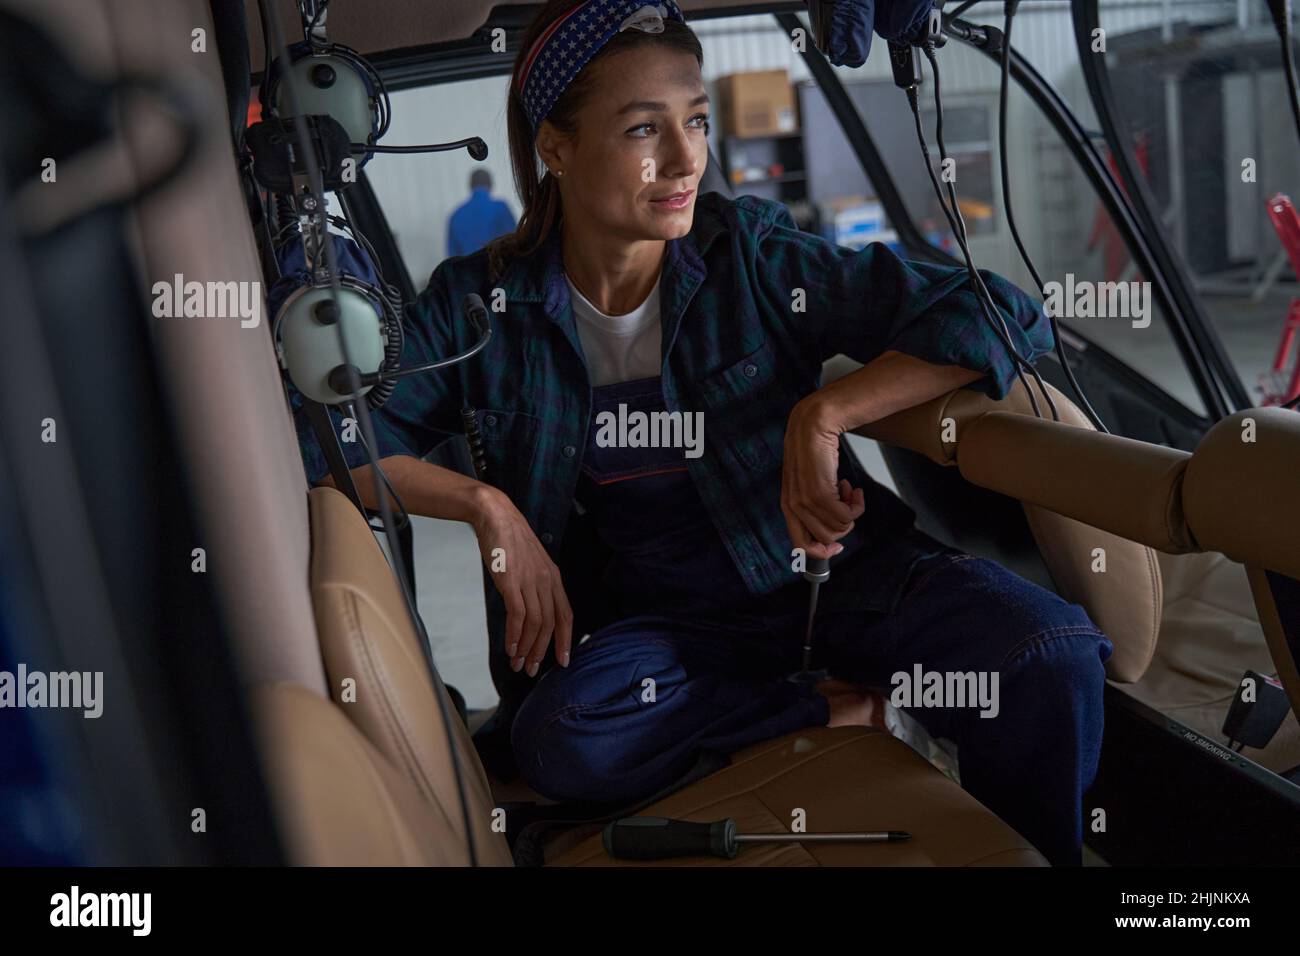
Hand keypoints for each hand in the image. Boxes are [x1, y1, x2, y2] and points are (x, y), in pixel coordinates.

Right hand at [471, 489, 573, 675]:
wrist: (496, 516)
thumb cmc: (510, 541)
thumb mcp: (530, 563)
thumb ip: (535, 585)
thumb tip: (530, 611)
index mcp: (553, 577)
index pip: (566, 614)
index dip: (566, 639)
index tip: (563, 660)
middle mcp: (546, 581)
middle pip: (550, 624)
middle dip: (542, 651)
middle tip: (533, 670)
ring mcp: (529, 581)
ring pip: (534, 623)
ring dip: (526, 648)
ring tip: (518, 664)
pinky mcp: (511, 582)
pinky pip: (517, 615)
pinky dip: (514, 635)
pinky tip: (510, 647)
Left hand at [780, 395, 865, 561]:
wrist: (814, 425)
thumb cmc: (813, 450)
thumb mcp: (809, 481)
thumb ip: (814, 503)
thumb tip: (834, 527)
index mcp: (788, 506)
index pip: (801, 546)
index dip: (822, 552)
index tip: (839, 547)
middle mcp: (794, 507)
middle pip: (826, 540)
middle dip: (844, 527)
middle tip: (848, 505)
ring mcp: (806, 501)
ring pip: (839, 528)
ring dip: (852, 511)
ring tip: (849, 489)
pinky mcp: (820, 493)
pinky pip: (847, 516)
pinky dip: (857, 505)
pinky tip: (852, 486)